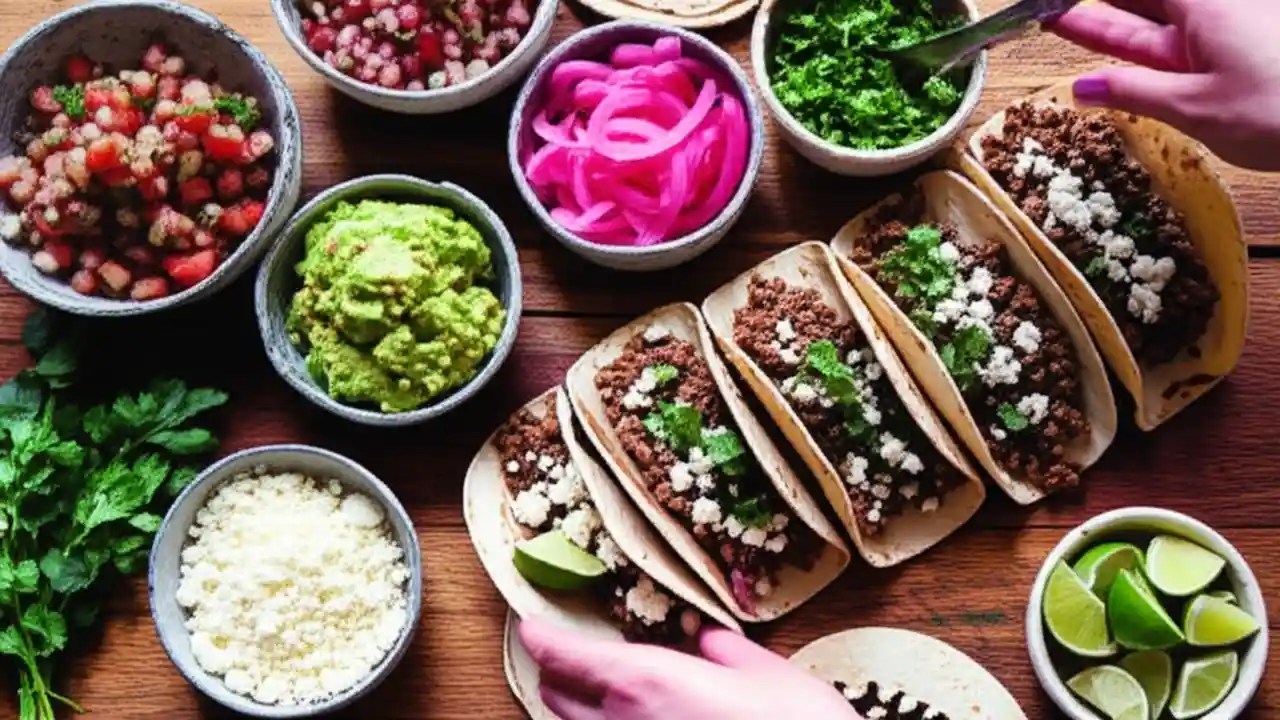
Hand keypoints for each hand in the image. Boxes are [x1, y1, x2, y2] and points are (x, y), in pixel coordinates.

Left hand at [517, 617, 862, 719]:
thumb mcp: (771, 678)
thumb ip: (730, 654)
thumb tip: (712, 643)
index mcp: (645, 682)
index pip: (564, 654)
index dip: (541, 636)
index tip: (530, 626)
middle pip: (557, 696)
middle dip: (562, 676)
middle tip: (575, 662)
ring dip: (580, 715)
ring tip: (604, 702)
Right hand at [1048, 0, 1279, 170]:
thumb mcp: (1196, 108)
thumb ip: (1134, 92)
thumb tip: (1081, 86)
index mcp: (1202, 6)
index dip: (1084, 1)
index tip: (1048, 9)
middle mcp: (1215, 9)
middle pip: (1143, 0)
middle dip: (1095, 8)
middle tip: (1048, 14)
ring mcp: (1231, 29)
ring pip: (1159, 21)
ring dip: (1114, 26)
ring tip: (1062, 22)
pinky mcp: (1244, 52)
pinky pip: (1181, 42)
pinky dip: (1145, 51)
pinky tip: (1120, 62)